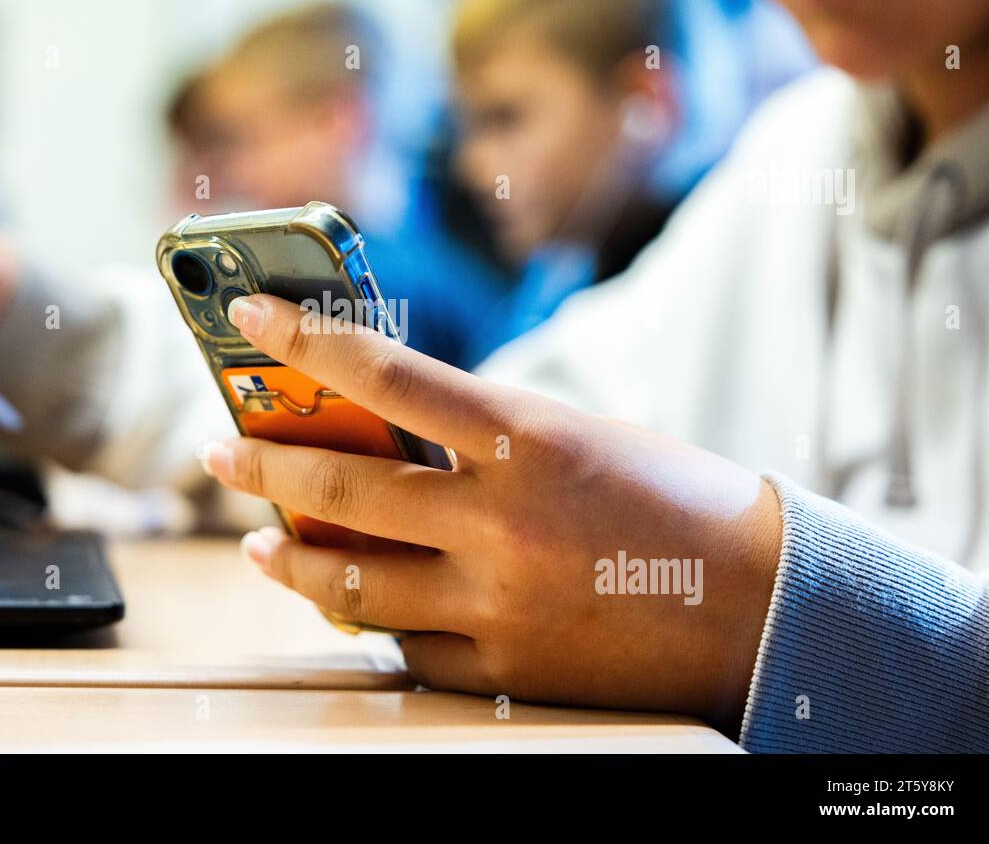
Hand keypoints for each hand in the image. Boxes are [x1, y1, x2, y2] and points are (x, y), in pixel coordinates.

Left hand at [201, 294, 782, 732]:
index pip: (385, 373)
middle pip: (341, 484)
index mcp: (528, 438)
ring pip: (350, 579)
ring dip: (287, 555)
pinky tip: (346, 599)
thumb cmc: (674, 502)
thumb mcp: (575, 437)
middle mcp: (502, 520)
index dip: (304, 338)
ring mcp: (497, 603)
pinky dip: (367, 617)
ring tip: (257, 539)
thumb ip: (478, 439)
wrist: (765, 605)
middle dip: (263, 461)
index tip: (249, 317)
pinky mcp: (504, 672)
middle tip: (222, 448)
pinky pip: (403, 645)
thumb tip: (379, 437)